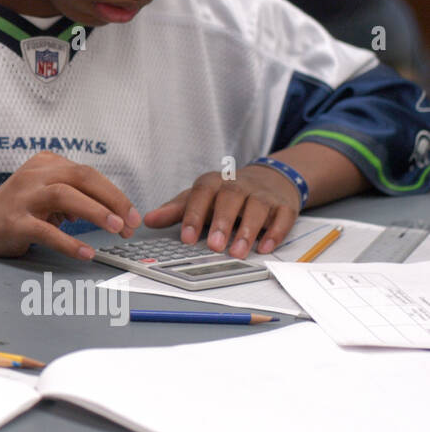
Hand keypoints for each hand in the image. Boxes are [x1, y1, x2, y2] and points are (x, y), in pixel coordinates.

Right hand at [0, 151, 140, 259]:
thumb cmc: (14, 210)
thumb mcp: (45, 194)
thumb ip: (73, 197)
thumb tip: (105, 211)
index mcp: (45, 164)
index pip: (88, 173)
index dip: (114, 194)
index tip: (132, 215)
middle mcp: (33, 176)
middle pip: (80, 177)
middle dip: (112, 199)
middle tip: (131, 221)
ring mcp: (22, 197)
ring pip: (65, 195)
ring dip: (95, 211)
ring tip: (116, 228)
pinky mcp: (13, 222)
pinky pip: (45, 230)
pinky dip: (69, 242)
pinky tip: (85, 252)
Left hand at [143, 164, 300, 257]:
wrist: (269, 180)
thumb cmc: (226, 195)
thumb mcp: (199, 199)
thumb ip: (176, 210)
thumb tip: (148, 220)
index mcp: (214, 182)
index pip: (202, 193)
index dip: (193, 215)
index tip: (185, 238)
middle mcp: (238, 185)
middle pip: (230, 198)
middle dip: (222, 222)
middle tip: (213, 246)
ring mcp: (262, 194)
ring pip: (257, 207)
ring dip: (247, 230)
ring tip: (237, 252)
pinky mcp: (283, 205)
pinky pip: (282, 216)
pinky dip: (275, 232)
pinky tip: (265, 248)